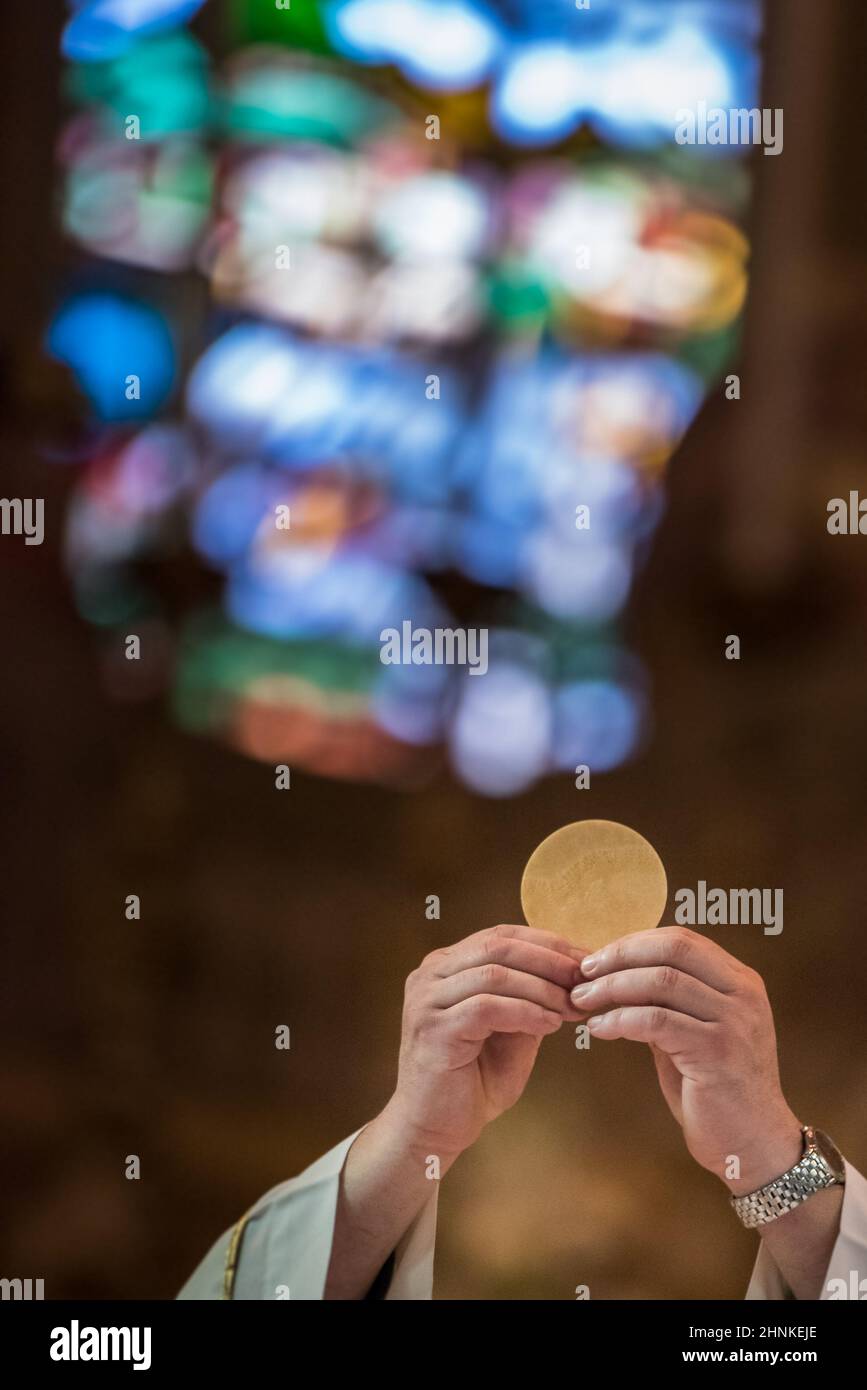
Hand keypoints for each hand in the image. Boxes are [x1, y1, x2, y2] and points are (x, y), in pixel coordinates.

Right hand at [385, 924, 584, 1161]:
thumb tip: (572, 976)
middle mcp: (430, 975)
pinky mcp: (434, 1029)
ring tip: (572, 1006)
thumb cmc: (473, 1081)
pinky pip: (487, 1008)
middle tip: (584, 979)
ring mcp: (427, 1000)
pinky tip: (550, 1025)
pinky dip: (526, 1012)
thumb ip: (530, 1000)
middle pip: (497, 946)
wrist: (435, 1130)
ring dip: (542, 988)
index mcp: (446, 966)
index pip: (501, 935)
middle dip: (549, 960)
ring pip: (494, 974)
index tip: (586, 960)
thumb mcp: (511, 1031)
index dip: (547, 943)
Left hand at [570, 927, 802, 1193]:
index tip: (598, 958)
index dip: (633, 943)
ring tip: (583, 1000)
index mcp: (740, 982)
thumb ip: (667, 1003)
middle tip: (583, 974)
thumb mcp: (695, 1034)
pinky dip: (619, 1020)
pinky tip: (599, 1029)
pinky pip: (656, 1022)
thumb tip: (616, 976)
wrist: (755, 1145)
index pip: (681, 940)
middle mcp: (743, 994)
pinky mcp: (718, 1052)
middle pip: (672, 950)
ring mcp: (734, 1021)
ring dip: (612, 988)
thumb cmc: (717, 1090)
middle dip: (620, 957)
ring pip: (660, 982)